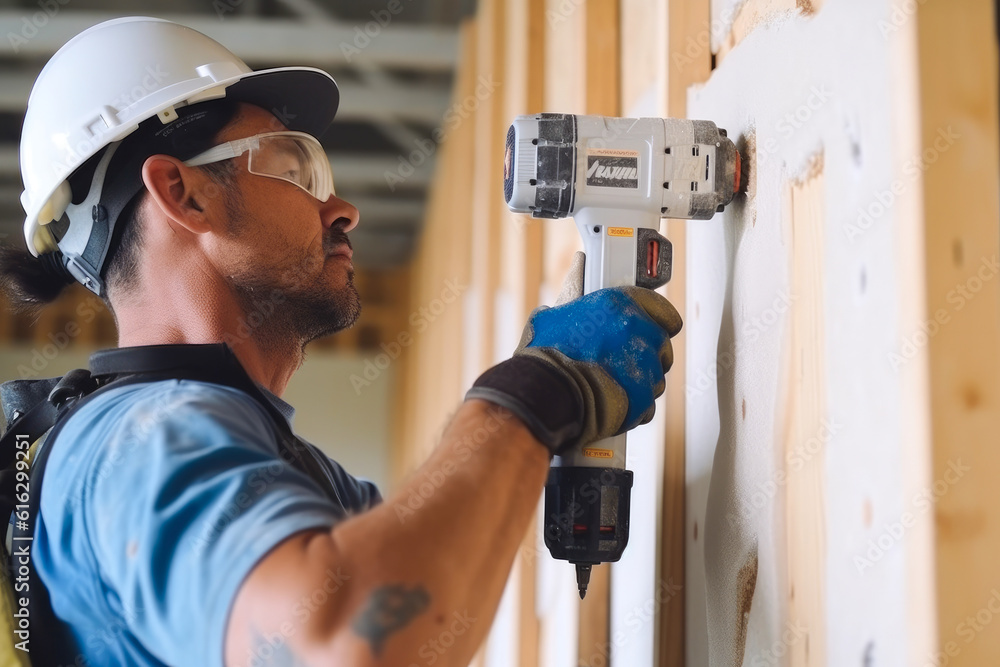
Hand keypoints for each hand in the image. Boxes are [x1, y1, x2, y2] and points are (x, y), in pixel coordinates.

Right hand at [465, 252, 681, 453]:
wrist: (542, 393)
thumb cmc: (543, 356)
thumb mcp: (553, 315)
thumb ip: (572, 291)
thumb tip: (578, 267)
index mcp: (619, 304)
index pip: (664, 311)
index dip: (658, 323)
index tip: (651, 330)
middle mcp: (636, 331)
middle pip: (662, 346)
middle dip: (646, 355)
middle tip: (622, 363)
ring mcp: (643, 365)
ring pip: (656, 376)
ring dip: (641, 382)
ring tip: (613, 385)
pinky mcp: (643, 396)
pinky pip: (649, 403)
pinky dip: (634, 406)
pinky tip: (613, 402)